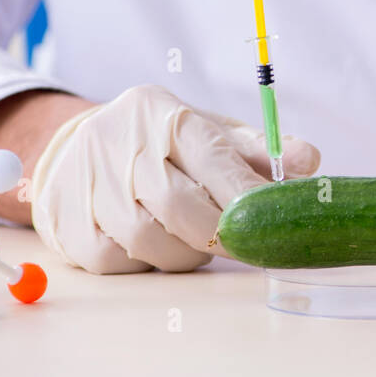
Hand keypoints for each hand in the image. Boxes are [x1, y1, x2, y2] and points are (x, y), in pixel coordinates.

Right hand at [28, 85, 319, 273]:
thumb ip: (261, 151)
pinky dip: (148, 263)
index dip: (247, 196)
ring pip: (148, 239)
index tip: (273, 222)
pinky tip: (158, 246)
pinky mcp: (66, 221)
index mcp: (163, 114)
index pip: (212, 157)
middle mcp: (118, 142)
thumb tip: (309, 162)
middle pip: (178, 205)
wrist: (80, 145)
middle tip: (242, 244)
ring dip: (184, 252)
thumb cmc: (164, 145)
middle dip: (219, 234)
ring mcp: (86, 182)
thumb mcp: (212, 134)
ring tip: (197, 240)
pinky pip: (117, 260)